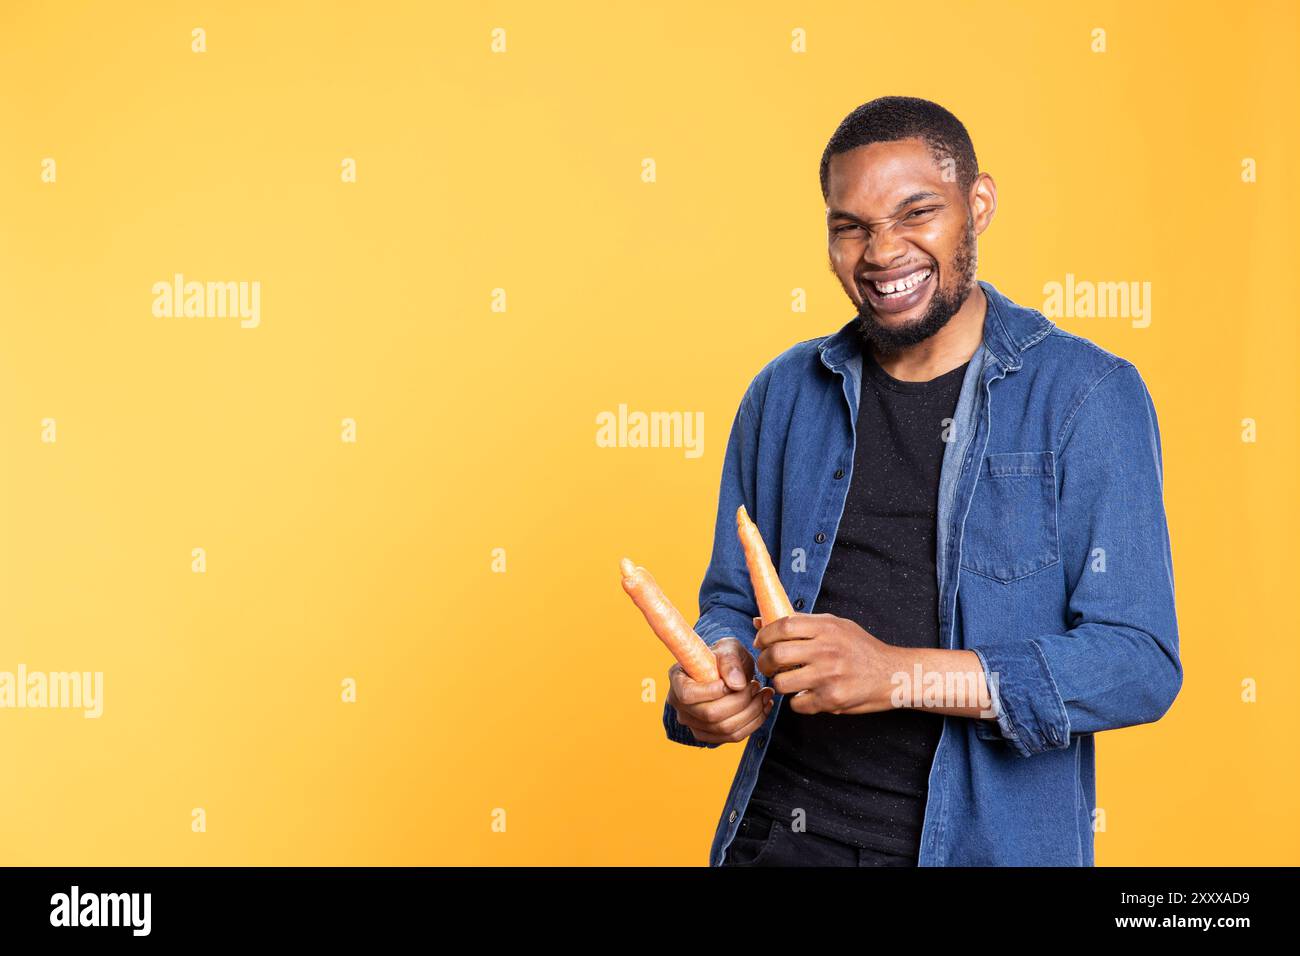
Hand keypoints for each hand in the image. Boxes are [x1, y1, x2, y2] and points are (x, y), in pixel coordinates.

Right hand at [667, 637, 775, 743]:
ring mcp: (692, 724)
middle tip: (758, 685)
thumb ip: (730, 661)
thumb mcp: (728, 649)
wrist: (729, 672)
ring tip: (765, 695)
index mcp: (677, 679)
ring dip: (752, 713)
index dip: (714, 691)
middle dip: (741, 701)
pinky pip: (733, 737)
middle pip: (709, 715)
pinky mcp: (709, 736)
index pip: (688, 694)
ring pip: (724, 729)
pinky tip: (763, 707)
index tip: (739, 681)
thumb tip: (737, 684)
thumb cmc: (724, 658)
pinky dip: (753, 723)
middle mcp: (679, 705)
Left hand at [753, 612, 902, 715]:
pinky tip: (807, 694)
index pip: (783, 626)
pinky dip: (798, 701)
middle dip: (764, 662)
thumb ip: (802, 623)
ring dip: (779, 684)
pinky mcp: (832, 699)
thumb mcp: (837, 626)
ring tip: (787, 681)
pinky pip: (797, 704)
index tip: (760, 642)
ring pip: (782, 682)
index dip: (765, 634)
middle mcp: (827, 650)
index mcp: (827, 628)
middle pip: (777, 654)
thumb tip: (759, 620)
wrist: (893, 674)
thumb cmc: (861, 649)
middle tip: (767, 665)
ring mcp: (829, 676)